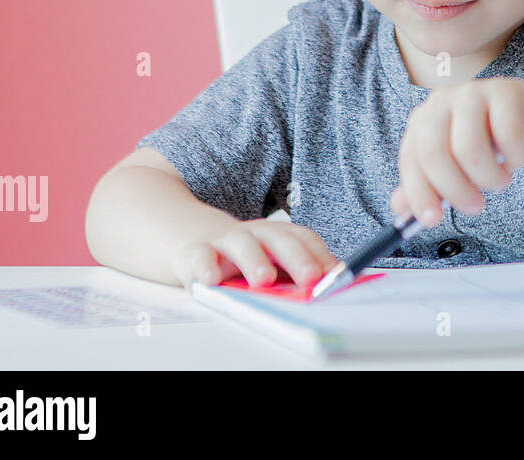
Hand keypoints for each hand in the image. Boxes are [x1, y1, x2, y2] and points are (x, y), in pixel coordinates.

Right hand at [173, 219, 338, 292]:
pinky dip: (205, 267)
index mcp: (277, 235)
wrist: (189, 236)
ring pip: (242, 244)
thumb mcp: (268, 258)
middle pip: (279, 240)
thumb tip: (327, 289)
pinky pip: (201, 257)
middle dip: (298, 258)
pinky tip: (211, 280)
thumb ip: (292, 273)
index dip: (320, 255)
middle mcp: (255, 234)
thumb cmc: (239, 254)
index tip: (335, 274)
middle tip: (311, 277)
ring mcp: (224, 241)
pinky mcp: (195, 252)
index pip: (303, 238)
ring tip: (264, 280)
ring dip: (254, 261)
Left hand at [390, 76, 523, 226]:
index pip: (412, 159)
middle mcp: (442, 102)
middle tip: (474, 207)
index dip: (419, 193)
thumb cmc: (491, 144)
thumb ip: (429, 185)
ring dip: (489, 177)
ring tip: (500, 181)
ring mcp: (474, 93)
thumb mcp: (457, 167)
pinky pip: (508, 135)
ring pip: (469, 148)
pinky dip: (517, 157)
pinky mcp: (506, 92)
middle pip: (434, 152)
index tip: (432, 220)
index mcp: (423, 120)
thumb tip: (399, 210)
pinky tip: (521, 157)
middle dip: (454, 189)